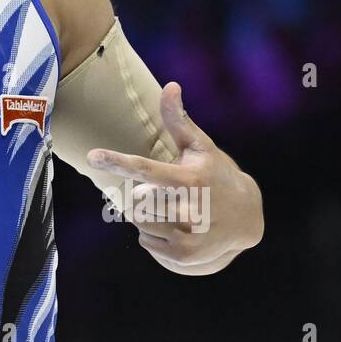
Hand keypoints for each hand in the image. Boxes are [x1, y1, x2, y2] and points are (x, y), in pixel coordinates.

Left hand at [86, 82, 262, 268]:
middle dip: (144, 194)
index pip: (146, 169)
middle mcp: (189, 209)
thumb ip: (179, 119)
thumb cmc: (216, 173)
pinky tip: (177, 228)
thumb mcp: (200, 146)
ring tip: (173, 209)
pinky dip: (154, 234)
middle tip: (165, 193)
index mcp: (189, 179)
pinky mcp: (184, 256)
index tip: (92, 156)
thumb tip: (170, 85)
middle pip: (136, 200)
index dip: (118, 162)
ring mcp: (187, 236)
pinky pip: (145, 242)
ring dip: (147, 214)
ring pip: (137, 221)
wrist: (247, 218)